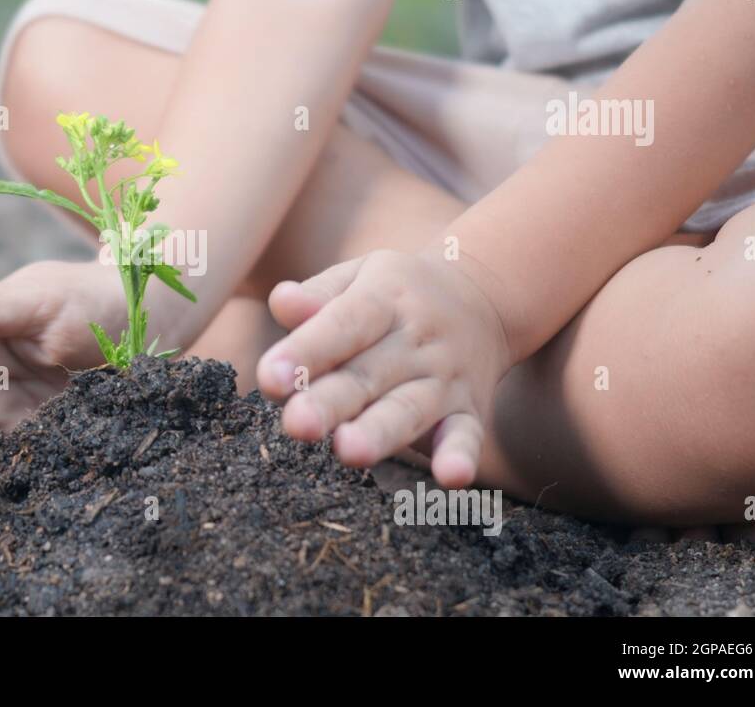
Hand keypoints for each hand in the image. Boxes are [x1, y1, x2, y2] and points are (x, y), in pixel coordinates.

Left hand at [256, 249, 511, 488]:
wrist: (485, 297)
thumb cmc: (397, 294)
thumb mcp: (360, 276)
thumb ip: (319, 295)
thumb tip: (280, 301)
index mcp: (384, 300)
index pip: (343, 324)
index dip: (306, 351)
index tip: (269, 377)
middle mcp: (417, 341)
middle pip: (368, 374)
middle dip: (331, 402)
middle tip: (297, 424)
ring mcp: (445, 379)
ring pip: (409, 409)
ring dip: (380, 432)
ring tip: (348, 451)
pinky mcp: (467, 412)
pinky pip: (466, 437)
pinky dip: (460, 457)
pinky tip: (451, 477)